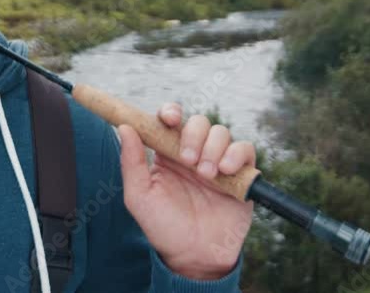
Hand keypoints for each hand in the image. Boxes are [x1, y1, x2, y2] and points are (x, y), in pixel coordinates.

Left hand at [118, 103, 254, 279]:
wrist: (195, 256)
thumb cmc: (163, 227)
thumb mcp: (140, 196)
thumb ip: (131, 162)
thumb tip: (124, 127)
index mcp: (167, 154)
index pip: (171, 121)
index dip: (171, 112)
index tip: (169, 119)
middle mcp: (193, 153)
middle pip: (198, 121)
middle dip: (193, 135)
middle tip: (188, 161)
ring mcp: (218, 162)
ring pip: (221, 132)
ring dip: (213, 148)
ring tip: (205, 174)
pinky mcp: (240, 175)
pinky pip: (245, 149)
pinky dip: (236, 154)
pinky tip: (224, 172)